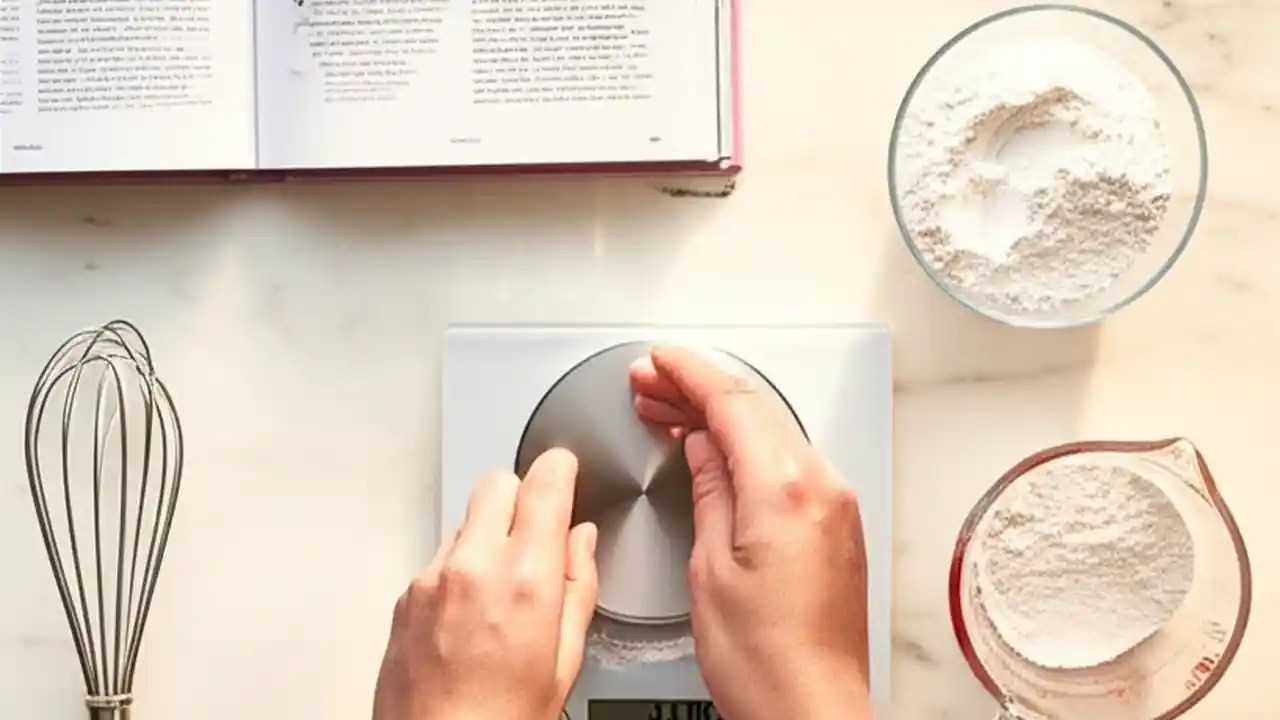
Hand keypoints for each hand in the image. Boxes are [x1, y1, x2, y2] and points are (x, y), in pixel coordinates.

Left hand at [372, 449, 598, 719]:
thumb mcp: (565, 661)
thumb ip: (578, 587)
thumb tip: (581, 542)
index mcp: (526, 580)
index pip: (544, 482)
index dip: (560, 470)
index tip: (566, 475)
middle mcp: (474, 567)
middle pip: (496, 483)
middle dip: (522, 496)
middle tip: (537, 532)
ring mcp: (432, 578)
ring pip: (466, 520)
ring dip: (489, 535)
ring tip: (503, 589)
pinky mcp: (405, 595)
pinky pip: (439, 556)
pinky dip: (460, 567)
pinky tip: (472, 613)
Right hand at [630, 347, 871, 719]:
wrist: (810, 708)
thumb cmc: (764, 661)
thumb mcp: (710, 568)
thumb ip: (710, 491)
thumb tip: (701, 446)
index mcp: (786, 491)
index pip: (733, 402)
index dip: (688, 371)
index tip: (657, 360)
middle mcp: (822, 487)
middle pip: (755, 409)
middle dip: (697, 387)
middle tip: (649, 383)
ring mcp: (835, 504)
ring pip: (771, 431)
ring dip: (720, 415)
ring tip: (668, 410)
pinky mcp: (835, 523)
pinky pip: (787, 461)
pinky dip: (746, 444)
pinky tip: (713, 448)